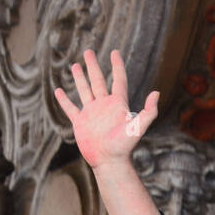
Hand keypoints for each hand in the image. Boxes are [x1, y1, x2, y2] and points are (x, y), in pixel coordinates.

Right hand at [54, 49, 158, 167]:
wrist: (110, 163)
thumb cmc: (124, 147)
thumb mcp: (138, 127)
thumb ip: (148, 111)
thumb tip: (157, 93)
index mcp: (117, 104)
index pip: (118, 80)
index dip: (117, 66)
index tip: (115, 52)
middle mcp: (104, 106)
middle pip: (98, 81)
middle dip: (93, 66)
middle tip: (88, 51)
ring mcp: (91, 114)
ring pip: (84, 91)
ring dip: (79, 78)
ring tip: (74, 65)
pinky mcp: (80, 123)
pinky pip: (70, 109)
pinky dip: (64, 100)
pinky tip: (58, 91)